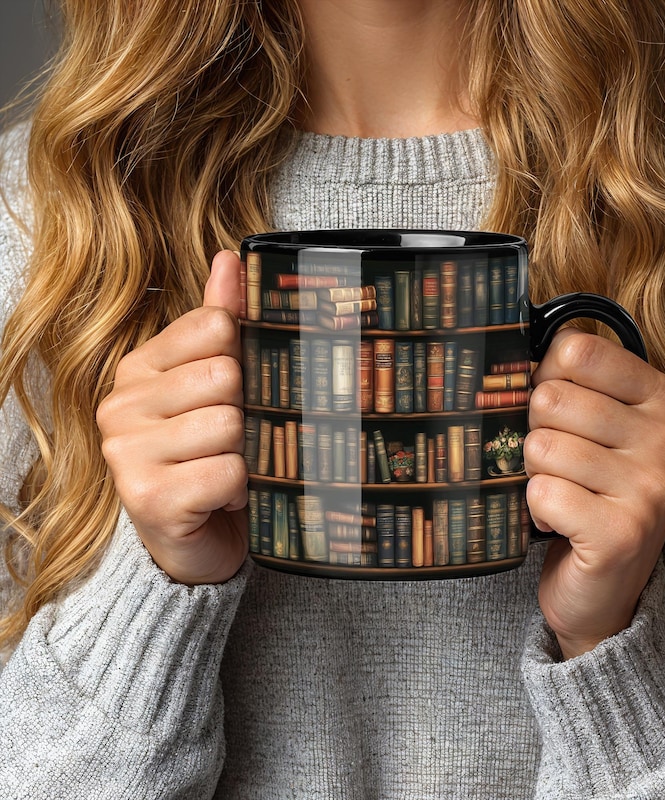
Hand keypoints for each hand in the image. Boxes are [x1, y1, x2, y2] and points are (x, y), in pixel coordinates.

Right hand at [97, 250, 248, 584]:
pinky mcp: (149, 498)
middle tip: (234, 439)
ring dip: (246, 454)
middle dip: (247, 413)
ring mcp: (128, 453)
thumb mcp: (212, 385)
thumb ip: (220, 322)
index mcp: (139, 368)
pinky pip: (230, 471)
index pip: (215, 326)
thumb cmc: (206, 457)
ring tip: (227, 468)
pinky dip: (241, 488)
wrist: (193, 539)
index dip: (243, 358)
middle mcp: (121, 404)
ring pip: (231, 424)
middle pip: (226, 376)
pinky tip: (224, 497)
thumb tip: (231, 259)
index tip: (236, 391)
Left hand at [525, 329, 664, 658]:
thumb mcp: (601, 429)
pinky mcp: (623, 533)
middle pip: (551, 398)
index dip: (545, 377)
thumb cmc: (595, 494)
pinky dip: (536, 509)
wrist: (606, 588)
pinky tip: (562, 522)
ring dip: (536, 475)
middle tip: (560, 465)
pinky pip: (540, 492)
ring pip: (541, 446)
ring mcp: (653, 488)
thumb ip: (575, 384)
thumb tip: (515, 351)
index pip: (578, 350)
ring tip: (564, 493)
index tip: (554, 410)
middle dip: (537, 433)